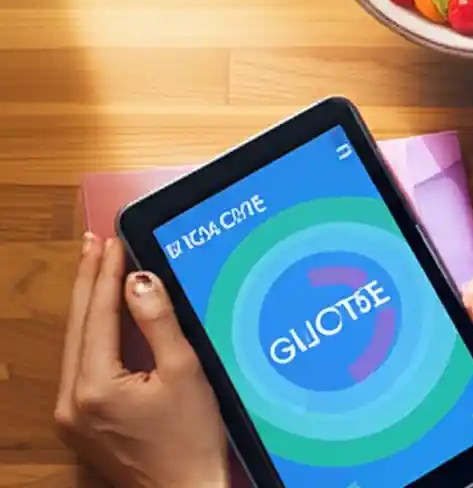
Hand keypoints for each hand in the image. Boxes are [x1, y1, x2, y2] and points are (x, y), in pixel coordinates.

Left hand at [55, 234, 227, 487]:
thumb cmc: (192, 441)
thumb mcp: (185, 373)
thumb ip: (159, 323)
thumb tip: (138, 281)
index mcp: (94, 386)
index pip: (96, 314)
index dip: (105, 274)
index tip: (112, 241)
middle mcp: (72, 401)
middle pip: (77, 326)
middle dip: (87, 282)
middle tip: (95, 242)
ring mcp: (72, 414)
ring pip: (76, 344)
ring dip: (87, 305)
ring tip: (95, 268)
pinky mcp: (81, 423)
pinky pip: (82, 365)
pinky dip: (91, 333)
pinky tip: (100, 316)